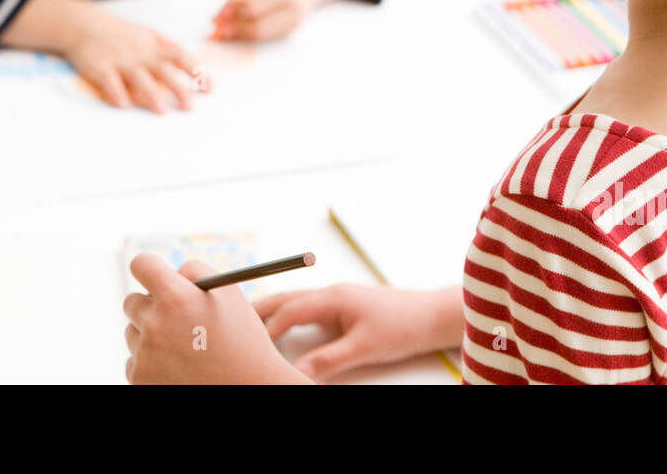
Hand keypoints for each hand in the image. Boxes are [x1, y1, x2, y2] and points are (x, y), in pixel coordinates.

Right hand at [63, 3, 206, 111]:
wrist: (82, 23)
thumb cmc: (118, 33)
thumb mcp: (145, 34)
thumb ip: (166, 46)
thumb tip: (189, 59)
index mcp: (152, 46)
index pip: (180, 57)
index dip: (196, 72)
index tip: (210, 88)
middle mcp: (139, 53)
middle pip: (164, 70)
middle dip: (179, 88)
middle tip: (190, 107)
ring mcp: (119, 59)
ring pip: (139, 76)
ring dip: (151, 93)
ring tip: (162, 110)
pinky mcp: (99, 65)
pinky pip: (109, 79)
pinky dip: (116, 91)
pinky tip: (123, 104)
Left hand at [124, 255, 310, 383]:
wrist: (249, 386)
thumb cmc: (242, 338)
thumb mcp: (228, 292)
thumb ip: (194, 271)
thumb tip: (169, 274)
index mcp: (175, 297)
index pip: (141, 264)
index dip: (148, 267)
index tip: (154, 275)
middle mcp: (155, 324)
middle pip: (131, 302)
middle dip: (150, 305)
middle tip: (176, 317)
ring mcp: (144, 355)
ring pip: (132, 331)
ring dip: (150, 334)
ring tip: (184, 346)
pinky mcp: (138, 378)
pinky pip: (134, 359)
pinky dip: (150, 361)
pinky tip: (178, 365)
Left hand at [213, 0, 368, 40]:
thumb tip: (223, 12)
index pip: (253, 4)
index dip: (232, 10)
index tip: (218, 12)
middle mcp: (293, 8)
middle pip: (257, 26)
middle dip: (233, 28)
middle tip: (216, 27)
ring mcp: (294, 21)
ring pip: (260, 34)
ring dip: (239, 34)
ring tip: (222, 32)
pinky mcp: (291, 30)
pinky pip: (266, 36)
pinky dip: (249, 34)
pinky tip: (236, 31)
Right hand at [254, 283, 460, 381]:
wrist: (431, 316)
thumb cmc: (402, 326)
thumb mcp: (363, 348)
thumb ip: (328, 359)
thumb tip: (297, 373)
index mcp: (333, 297)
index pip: (290, 309)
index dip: (267, 325)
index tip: (249, 341)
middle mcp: (331, 293)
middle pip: (286, 298)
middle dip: (260, 309)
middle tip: (234, 321)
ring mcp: (338, 299)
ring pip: (295, 302)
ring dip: (273, 311)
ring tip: (251, 324)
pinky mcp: (345, 307)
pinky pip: (308, 308)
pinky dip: (289, 315)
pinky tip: (284, 326)